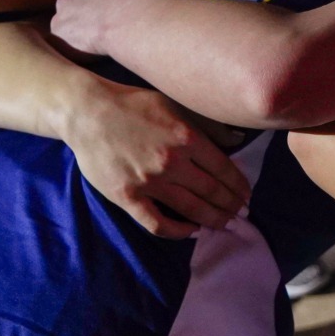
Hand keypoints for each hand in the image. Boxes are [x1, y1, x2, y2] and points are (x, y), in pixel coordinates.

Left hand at [52, 0, 160, 57]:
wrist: (126, 19)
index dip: (95, 1)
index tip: (106, 9)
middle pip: (70, 9)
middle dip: (81, 16)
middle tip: (98, 28)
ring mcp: (60, 19)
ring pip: (64, 27)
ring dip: (74, 33)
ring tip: (90, 44)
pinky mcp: (58, 37)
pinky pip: (61, 44)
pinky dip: (70, 48)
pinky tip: (84, 53)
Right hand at [64, 81, 252, 237]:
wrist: (88, 112)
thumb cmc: (134, 105)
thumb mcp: (176, 104)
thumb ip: (208, 124)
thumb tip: (238, 140)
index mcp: (187, 137)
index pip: (223, 169)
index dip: (238, 185)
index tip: (246, 194)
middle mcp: (172, 162)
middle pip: (211, 191)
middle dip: (230, 205)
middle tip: (241, 213)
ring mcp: (149, 182)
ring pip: (190, 209)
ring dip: (212, 219)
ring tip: (224, 224)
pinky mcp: (127, 197)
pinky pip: (156, 223)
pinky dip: (176, 231)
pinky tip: (189, 231)